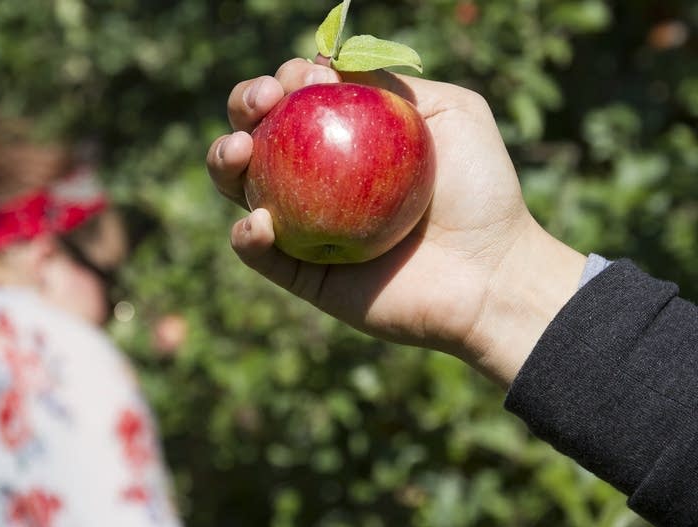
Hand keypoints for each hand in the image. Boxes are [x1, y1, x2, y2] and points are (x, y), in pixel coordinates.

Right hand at [206, 58, 585, 385]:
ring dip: (224, 161)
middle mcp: (317, 179)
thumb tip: (328, 63)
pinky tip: (260, 222)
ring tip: (239, 151)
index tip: (304, 78)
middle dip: (244, 107)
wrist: (491, 275)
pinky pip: (258, 254)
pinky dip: (247, 237)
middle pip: (258, 134)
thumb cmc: (481, 191)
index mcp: (346, 138)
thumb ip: (390, 84)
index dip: (288, 79)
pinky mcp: (302, 274)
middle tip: (260, 103)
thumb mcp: (451, 113)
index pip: (299, 99)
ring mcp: (304, 226)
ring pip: (241, 188)